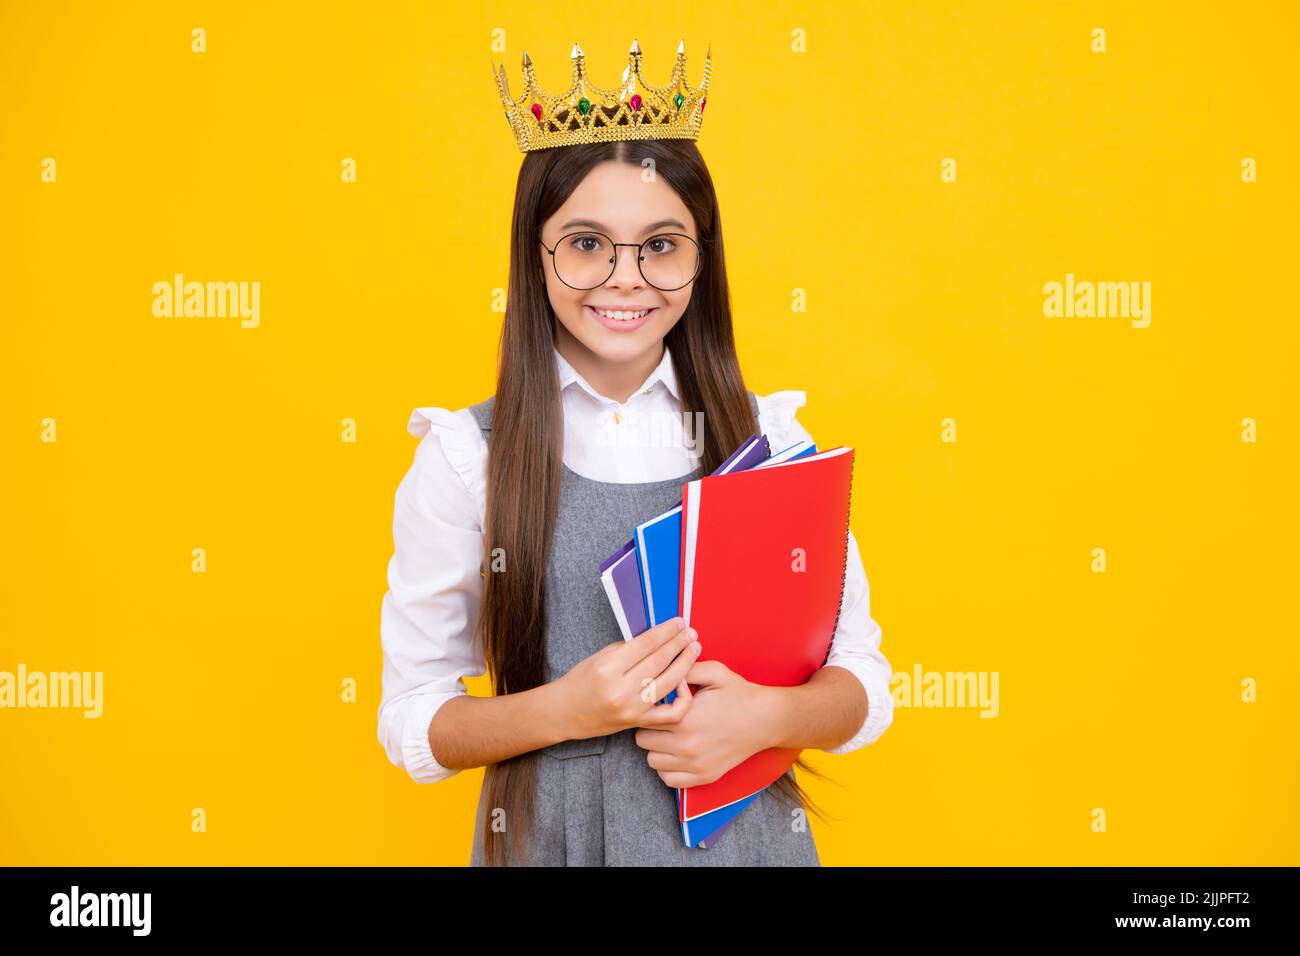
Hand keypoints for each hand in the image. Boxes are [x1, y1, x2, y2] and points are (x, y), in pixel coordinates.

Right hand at [551, 616, 701, 740]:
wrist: (563, 713)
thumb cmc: (580, 681)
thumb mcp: (599, 657)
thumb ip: (628, 648)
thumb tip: (657, 636)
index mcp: (608, 668)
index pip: (646, 644)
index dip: (666, 631)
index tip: (679, 622)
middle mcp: (620, 689)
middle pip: (660, 661)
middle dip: (679, 644)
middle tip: (691, 632)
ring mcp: (632, 709)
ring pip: (669, 683)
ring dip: (685, 663)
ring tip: (693, 650)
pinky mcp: (638, 723)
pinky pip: (670, 713)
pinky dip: (682, 699)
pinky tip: (685, 683)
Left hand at [633, 659, 776, 788]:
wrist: (766, 720)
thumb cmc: (739, 694)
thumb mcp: (715, 672)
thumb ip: (686, 669)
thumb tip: (664, 671)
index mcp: (685, 719)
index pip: (644, 718)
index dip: (648, 709)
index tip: (659, 704)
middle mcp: (687, 746)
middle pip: (643, 741)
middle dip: (650, 728)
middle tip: (663, 719)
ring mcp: (695, 765)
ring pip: (653, 762)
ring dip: (657, 749)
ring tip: (670, 736)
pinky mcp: (704, 777)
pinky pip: (669, 780)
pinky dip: (668, 769)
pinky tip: (678, 754)